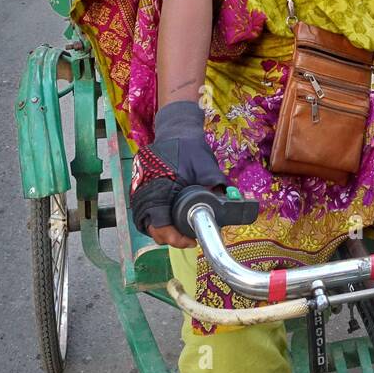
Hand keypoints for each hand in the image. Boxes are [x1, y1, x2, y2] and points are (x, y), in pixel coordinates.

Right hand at [130, 101, 225, 245]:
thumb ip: (217, 186)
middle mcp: (145, 191)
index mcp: (159, 187)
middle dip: (170, 237)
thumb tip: (232, 206)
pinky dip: (160, 221)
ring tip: (183, 234)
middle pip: (152, 227)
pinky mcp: (143, 189)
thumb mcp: (206, 167)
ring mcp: (141, 190)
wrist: (176, 130)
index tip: (191, 241)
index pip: (160, 223)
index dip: (174, 237)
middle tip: (189, 240)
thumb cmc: (190, 148)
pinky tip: (174, 223)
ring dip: (164, 230)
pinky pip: (148, 212)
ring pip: (148, 222)